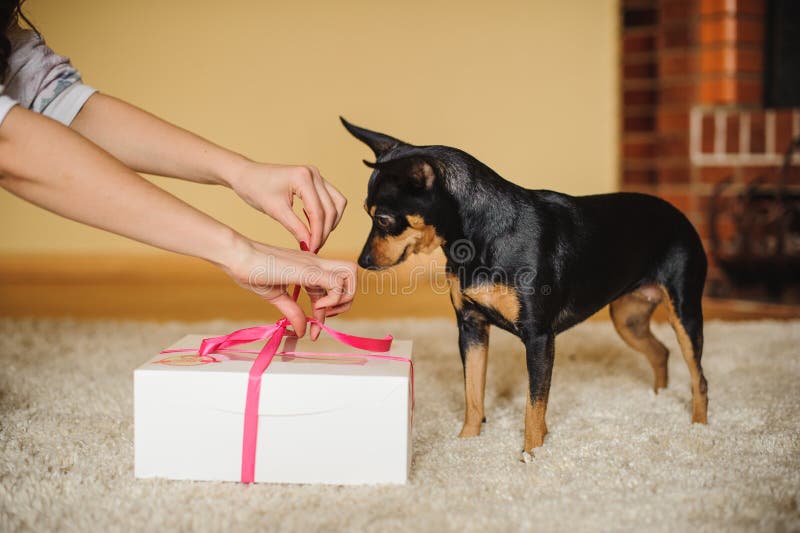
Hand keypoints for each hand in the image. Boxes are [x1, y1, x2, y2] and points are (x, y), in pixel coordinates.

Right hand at [221, 239, 356, 338]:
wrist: (237, 256)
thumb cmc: (251, 271)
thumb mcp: (277, 296)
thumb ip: (292, 311)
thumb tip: (301, 330)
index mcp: (309, 268)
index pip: (333, 288)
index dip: (327, 314)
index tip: (312, 331)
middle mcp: (316, 263)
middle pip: (352, 274)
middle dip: (346, 300)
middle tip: (324, 316)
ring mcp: (314, 264)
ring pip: (351, 273)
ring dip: (343, 297)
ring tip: (322, 310)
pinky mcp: (309, 270)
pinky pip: (336, 283)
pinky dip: (332, 299)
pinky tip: (315, 307)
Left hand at [228, 161, 346, 252]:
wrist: (245, 175)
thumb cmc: (255, 188)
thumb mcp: (275, 211)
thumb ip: (296, 228)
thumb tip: (310, 246)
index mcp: (303, 177)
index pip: (318, 211)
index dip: (318, 234)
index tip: (312, 250)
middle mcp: (314, 173)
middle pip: (331, 209)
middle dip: (325, 230)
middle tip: (314, 247)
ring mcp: (316, 175)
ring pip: (336, 203)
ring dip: (330, 222)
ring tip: (316, 237)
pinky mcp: (315, 180)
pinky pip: (331, 199)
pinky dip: (327, 214)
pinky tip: (313, 224)